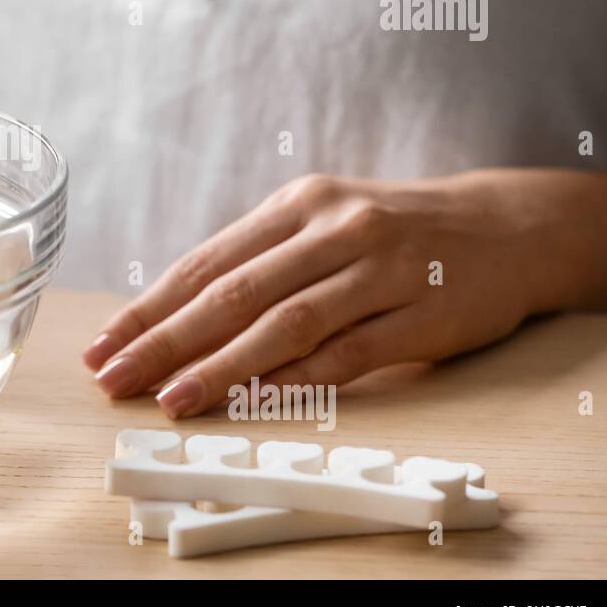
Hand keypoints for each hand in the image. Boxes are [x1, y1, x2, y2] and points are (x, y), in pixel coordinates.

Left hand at [84, 169, 606, 417]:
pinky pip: (349, 353)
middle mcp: (334, 230)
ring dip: (222, 367)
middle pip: (233, 293)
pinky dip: (299, 379)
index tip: (103, 344)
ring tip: (173, 400)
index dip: (149, 307)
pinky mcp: (420, 314)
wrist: (503, 227)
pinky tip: (255, 401)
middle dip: (165, 340)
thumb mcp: (321, 222)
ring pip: (285, 324)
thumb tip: (172, 313)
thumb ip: (259, 260)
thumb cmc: (390, 231)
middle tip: (115, 377)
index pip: (205, 262)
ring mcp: (379, 271)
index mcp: (298, 204)